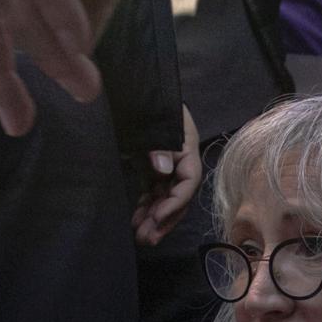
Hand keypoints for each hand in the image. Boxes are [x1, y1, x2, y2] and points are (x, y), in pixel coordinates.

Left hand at [132, 107, 202, 246]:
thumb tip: (163, 169)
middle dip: (165, 219)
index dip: (175, 202)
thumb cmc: (144, 99)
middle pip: (179, 195)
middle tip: (148, 238)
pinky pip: (154, 190)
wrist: (133, 83)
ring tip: (140, 235)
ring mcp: (167, 163)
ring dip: (155, 217)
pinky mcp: (152, 165)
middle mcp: (181, 158)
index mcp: (187, 146)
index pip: (189, 181)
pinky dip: (147, 205)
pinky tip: (137, 219)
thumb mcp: (153, 118)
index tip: (156, 217)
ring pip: (166, 196)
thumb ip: (159, 144)